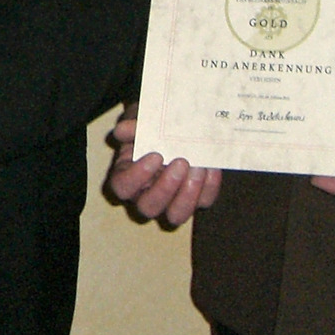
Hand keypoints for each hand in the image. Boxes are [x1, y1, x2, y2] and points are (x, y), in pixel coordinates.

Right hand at [105, 103, 219, 225]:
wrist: (176, 122)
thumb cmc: (152, 123)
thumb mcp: (140, 118)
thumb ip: (132, 124)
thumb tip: (123, 130)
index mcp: (126, 175)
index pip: (123, 186)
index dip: (137, 176)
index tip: (156, 156)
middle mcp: (145, 194)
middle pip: (149, 207)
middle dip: (165, 188)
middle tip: (181, 162)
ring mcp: (172, 200)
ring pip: (176, 215)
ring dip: (188, 194)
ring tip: (199, 167)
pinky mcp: (196, 197)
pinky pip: (204, 201)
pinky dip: (210, 186)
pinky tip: (212, 167)